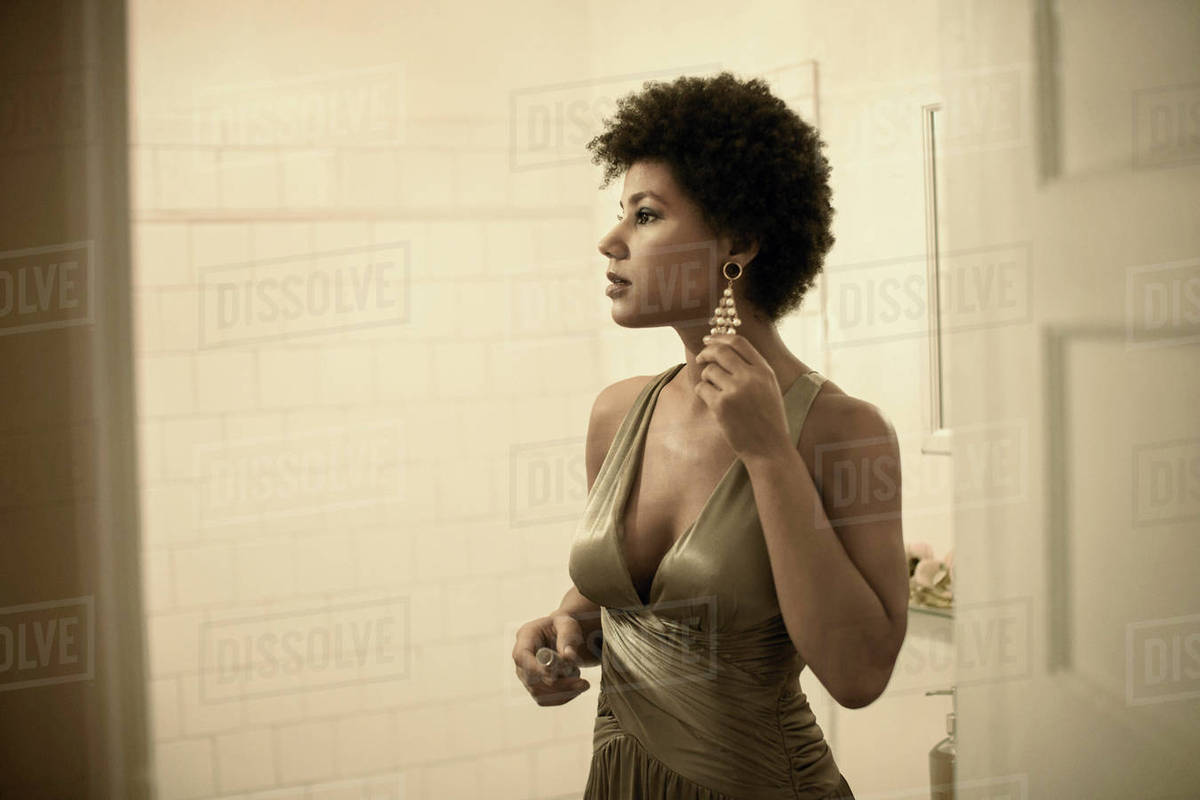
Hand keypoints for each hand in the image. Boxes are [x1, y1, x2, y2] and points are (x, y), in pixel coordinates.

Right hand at [512, 612, 593, 705]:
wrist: (563, 636)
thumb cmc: (564, 627)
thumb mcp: (568, 625)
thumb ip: (567, 638)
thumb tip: (568, 657)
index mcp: (525, 636)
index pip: (522, 656)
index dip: (535, 668)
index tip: (555, 675)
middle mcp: (521, 658)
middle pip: (531, 679)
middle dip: (558, 684)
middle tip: (583, 683)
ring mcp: (525, 674)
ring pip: (538, 693)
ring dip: (563, 692)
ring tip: (582, 682)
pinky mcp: (534, 687)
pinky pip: (544, 700)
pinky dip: (563, 697)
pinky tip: (577, 688)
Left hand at [694, 333, 791, 460]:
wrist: (770, 448)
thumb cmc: (768, 420)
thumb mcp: (769, 388)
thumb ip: (753, 369)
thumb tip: (725, 349)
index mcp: (764, 371)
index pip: (739, 342)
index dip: (720, 337)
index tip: (709, 340)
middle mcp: (750, 377)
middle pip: (720, 351)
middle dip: (706, 352)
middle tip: (700, 358)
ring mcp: (735, 391)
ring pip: (709, 370)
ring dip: (706, 377)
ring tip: (715, 390)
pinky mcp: (721, 406)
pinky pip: (702, 388)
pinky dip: (702, 392)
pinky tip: (711, 402)